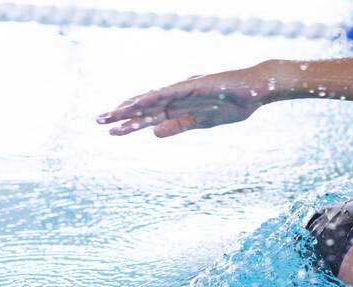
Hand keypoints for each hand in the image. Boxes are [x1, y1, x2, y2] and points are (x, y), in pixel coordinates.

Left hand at [96, 64, 275, 137]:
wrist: (254, 91)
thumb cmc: (232, 106)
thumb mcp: (201, 123)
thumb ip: (178, 126)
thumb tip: (154, 133)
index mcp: (179, 107)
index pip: (149, 117)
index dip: (130, 123)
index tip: (111, 131)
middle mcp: (177, 97)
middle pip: (145, 107)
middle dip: (122, 115)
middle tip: (98, 121)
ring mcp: (185, 90)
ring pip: (153, 99)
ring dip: (132, 106)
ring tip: (111, 113)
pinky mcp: (195, 86)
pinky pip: (171, 92)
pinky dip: (155, 97)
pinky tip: (139, 102)